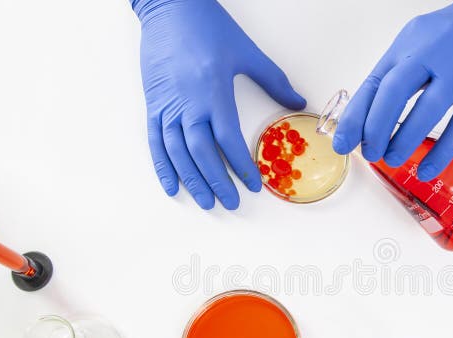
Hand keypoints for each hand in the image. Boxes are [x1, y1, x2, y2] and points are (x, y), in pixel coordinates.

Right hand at [132, 0, 305, 208]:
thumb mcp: (247, 52)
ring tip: (206, 202)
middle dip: (217, 181)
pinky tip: (172, 186)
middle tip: (231, 203)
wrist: (170, 7)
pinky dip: (163, 167)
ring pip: (177, 152)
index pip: (228, 138)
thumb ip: (274, 80)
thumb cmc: (209, 27)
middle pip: (202, 152)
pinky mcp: (153, 104)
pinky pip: (155, 142)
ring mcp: (167, 105)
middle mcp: (188, 103)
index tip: (253, 185)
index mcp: (213, 91)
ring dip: (192, 180)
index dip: (241, 165)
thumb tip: (299, 102)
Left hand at [332, 0, 452, 181]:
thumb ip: (393, 80)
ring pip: (428, 108)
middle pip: (395, 91)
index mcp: (406, 46)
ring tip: (393, 159)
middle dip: (376, 127)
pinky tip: (427, 169)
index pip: (374, 83)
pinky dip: (442, 151)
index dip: (355, 116)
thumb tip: (366, 123)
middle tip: (370, 153)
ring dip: (406, 139)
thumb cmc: (451, 39)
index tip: (343, 143)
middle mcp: (430, 53)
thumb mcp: (416, 47)